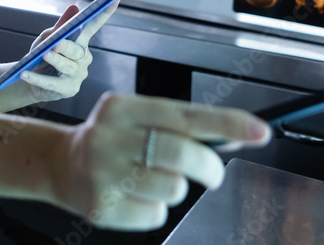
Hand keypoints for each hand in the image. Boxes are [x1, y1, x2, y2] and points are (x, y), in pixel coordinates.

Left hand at [20, 0, 119, 102]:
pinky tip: (25, 74)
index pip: (93, 26)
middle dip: (66, 46)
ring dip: (54, 61)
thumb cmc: (41, 56)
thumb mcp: (47, 38)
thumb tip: (74, 8)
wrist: (29, 79)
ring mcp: (77, 76)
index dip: (104, 14)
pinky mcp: (68, 90)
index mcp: (81, 42)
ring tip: (43, 55)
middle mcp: (83, 59)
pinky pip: (52, 83)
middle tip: (56, 43)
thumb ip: (60, 26)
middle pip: (77, 50)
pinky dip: (37, 78)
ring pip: (66, 66)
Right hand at [53, 92, 271, 230]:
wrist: (62, 164)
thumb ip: (181, 124)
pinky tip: (135, 196)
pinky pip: (155, 214)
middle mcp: (109, 137)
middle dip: (209, 167)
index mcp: (121, 108)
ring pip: (173, 188)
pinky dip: (154, 208)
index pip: (185, 114)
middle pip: (182, 154)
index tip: (262, 132)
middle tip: (211, 173)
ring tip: (152, 178)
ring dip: (175, 187)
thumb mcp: (139, 118)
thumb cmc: (114, 139)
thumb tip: (237, 134)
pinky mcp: (102, 207)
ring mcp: (103, 174)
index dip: (228, 123)